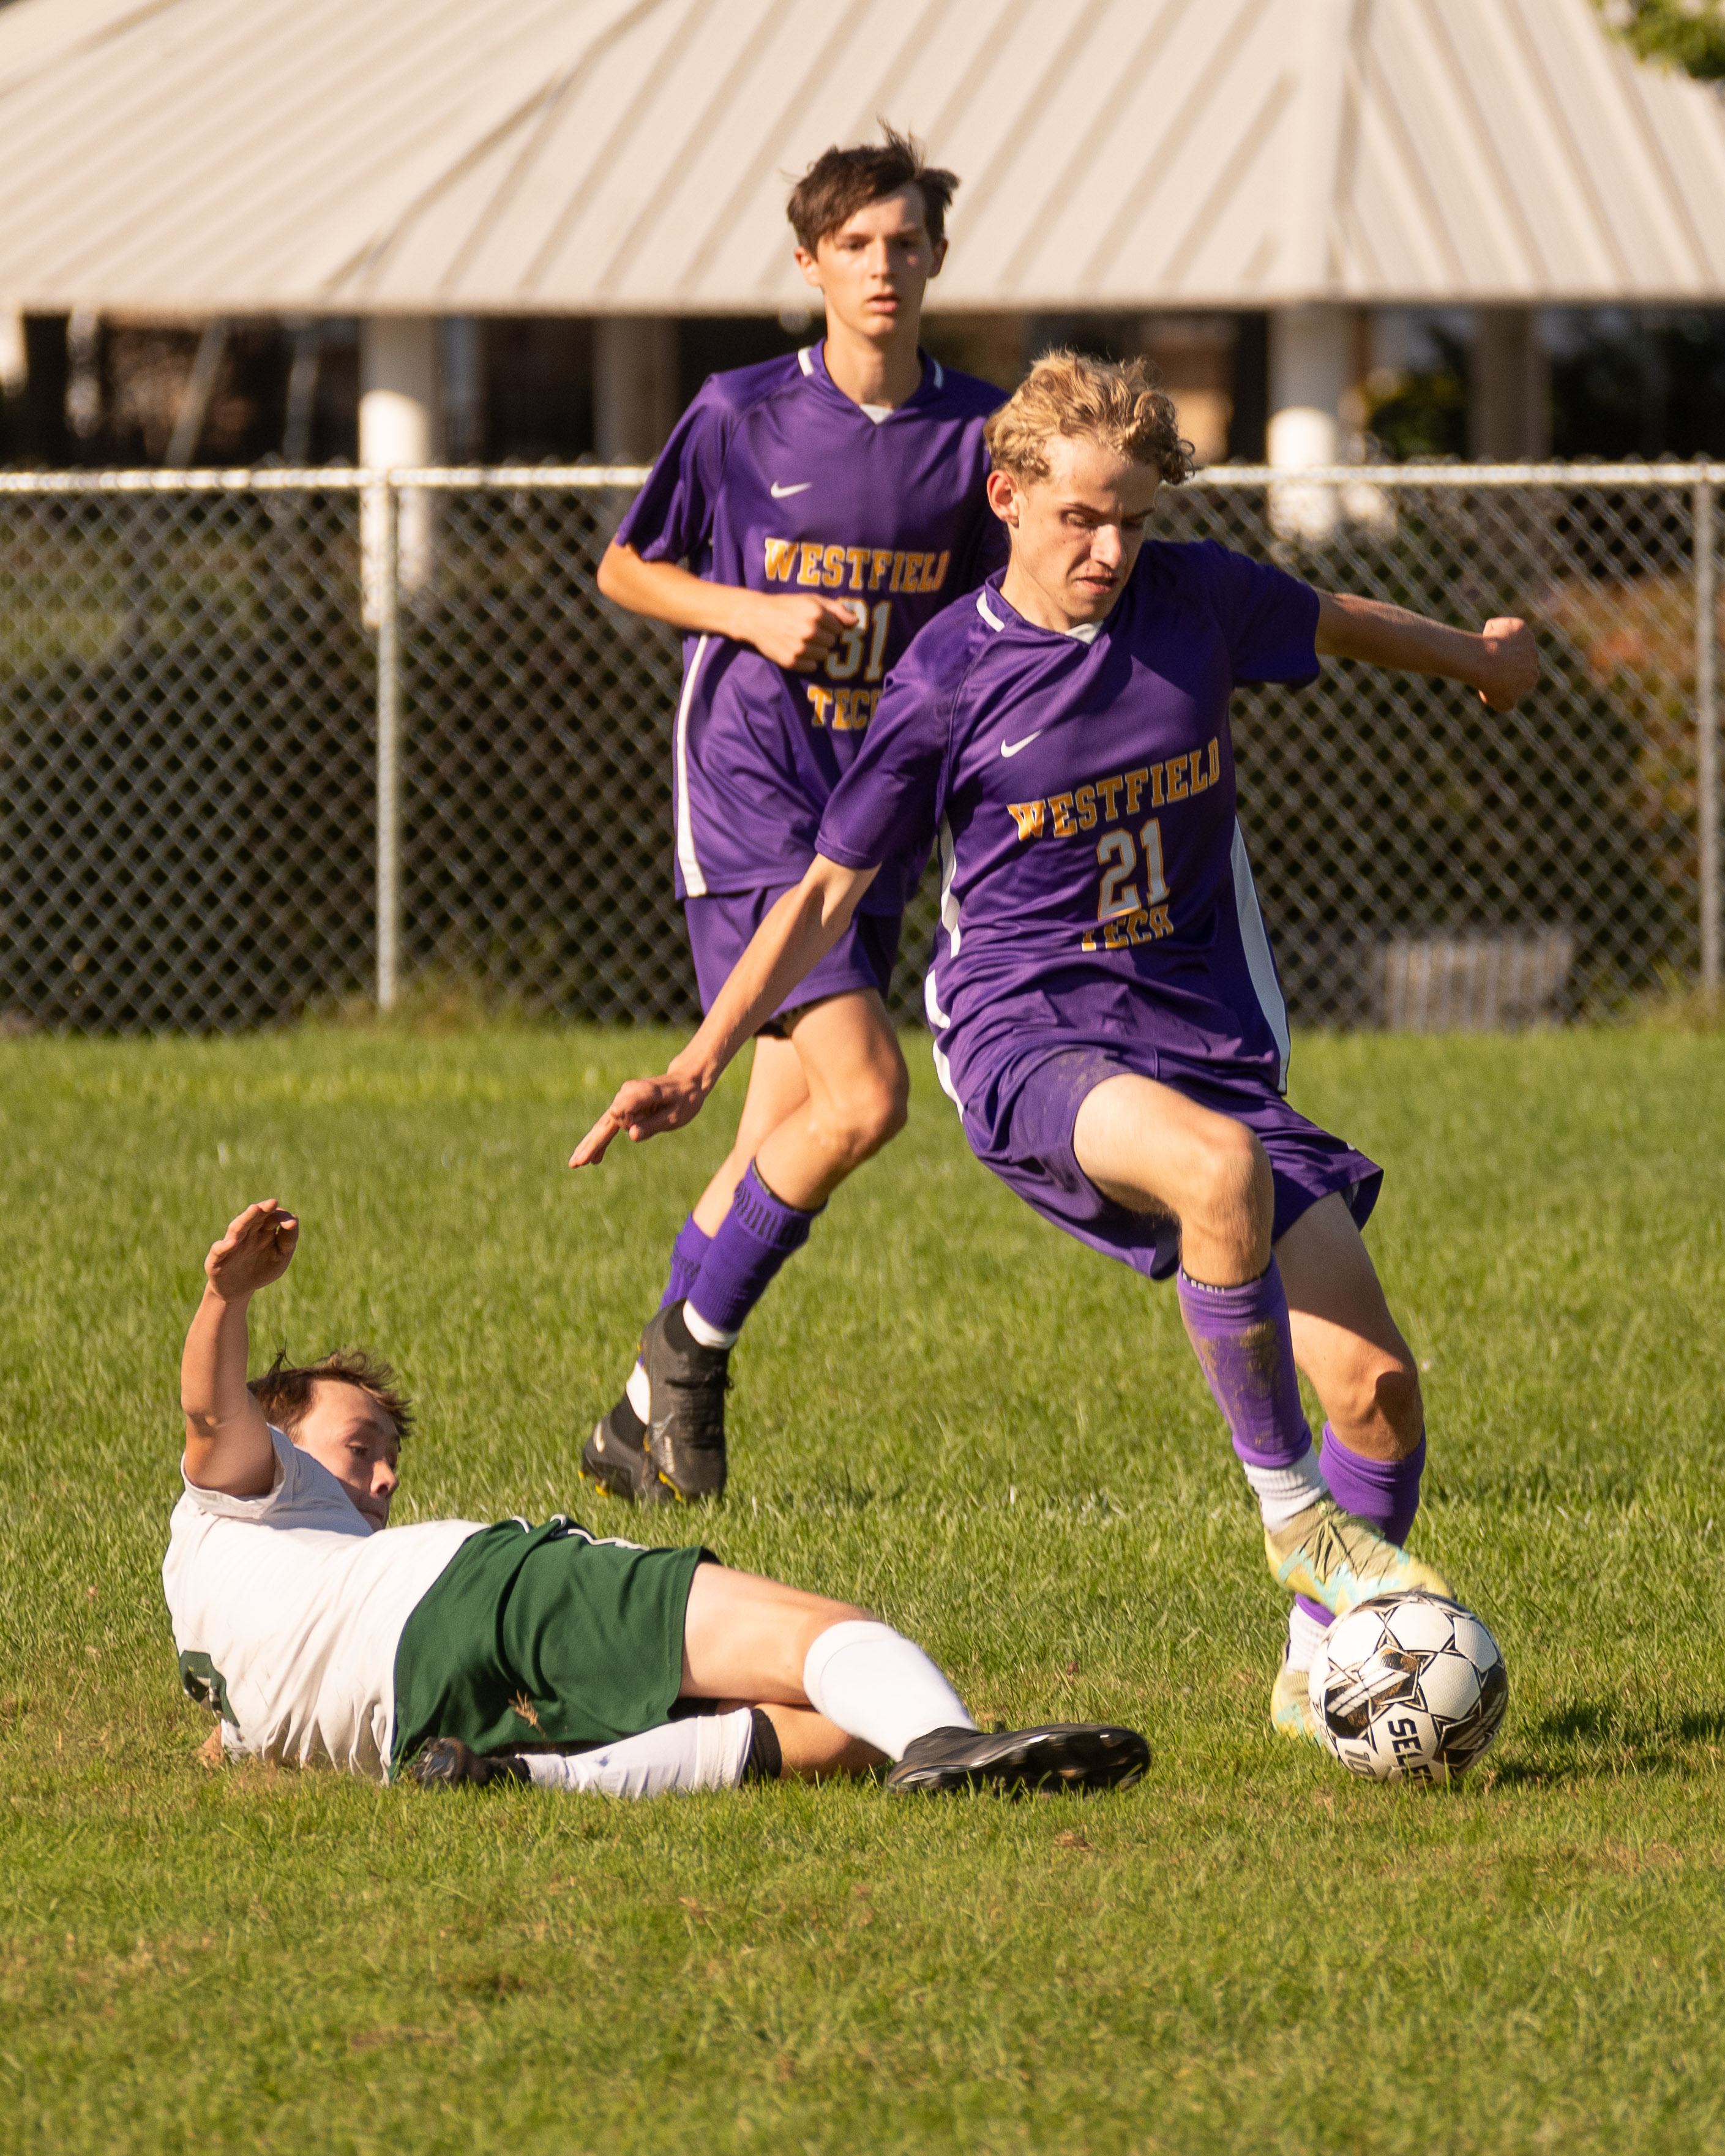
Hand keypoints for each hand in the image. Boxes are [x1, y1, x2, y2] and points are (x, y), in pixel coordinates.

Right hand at [204, 1199, 298, 1301]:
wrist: (238, 1290)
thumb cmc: (262, 1269)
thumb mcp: (280, 1257)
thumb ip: (288, 1240)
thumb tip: (294, 1221)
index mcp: (263, 1230)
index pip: (272, 1216)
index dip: (282, 1217)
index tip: (292, 1223)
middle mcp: (246, 1233)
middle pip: (254, 1217)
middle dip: (263, 1209)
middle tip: (272, 1202)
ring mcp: (230, 1244)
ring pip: (237, 1228)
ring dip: (245, 1219)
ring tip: (254, 1210)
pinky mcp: (217, 1259)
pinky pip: (219, 1250)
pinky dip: (224, 1246)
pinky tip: (232, 1243)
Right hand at [569, 1073, 710, 1166]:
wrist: (685, 1082)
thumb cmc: (685, 1099)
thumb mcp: (675, 1115)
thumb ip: (653, 1125)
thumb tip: (631, 1135)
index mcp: (640, 1093)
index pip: (621, 1112)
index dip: (626, 1123)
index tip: (638, 1128)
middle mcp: (626, 1093)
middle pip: (605, 1122)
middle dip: (591, 1143)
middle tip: (577, 1162)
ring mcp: (622, 1099)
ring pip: (603, 1126)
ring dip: (591, 1144)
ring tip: (576, 1163)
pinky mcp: (624, 1106)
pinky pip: (609, 1126)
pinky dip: (601, 1141)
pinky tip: (594, 1159)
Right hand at [735, 592, 856, 672]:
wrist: (756, 617)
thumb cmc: (787, 605)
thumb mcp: (812, 599)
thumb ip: (836, 609)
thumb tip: (855, 622)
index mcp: (817, 614)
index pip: (840, 629)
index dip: (830, 626)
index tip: (818, 623)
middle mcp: (810, 632)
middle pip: (832, 644)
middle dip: (824, 638)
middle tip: (808, 631)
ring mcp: (800, 649)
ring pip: (823, 656)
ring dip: (816, 650)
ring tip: (801, 640)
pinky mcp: (791, 662)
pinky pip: (812, 667)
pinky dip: (807, 661)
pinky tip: (796, 649)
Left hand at [1474, 617, 1539, 710]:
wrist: (1488, 663)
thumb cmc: (1493, 684)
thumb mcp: (1502, 704)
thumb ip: (1508, 702)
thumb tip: (1509, 699)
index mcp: (1533, 677)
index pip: (1523, 674)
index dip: (1508, 673)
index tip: (1495, 674)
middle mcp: (1535, 657)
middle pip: (1520, 656)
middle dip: (1507, 657)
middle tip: (1488, 660)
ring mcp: (1529, 641)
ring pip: (1513, 640)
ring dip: (1502, 642)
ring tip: (1486, 649)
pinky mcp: (1521, 627)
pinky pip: (1508, 626)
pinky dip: (1497, 628)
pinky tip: (1487, 635)